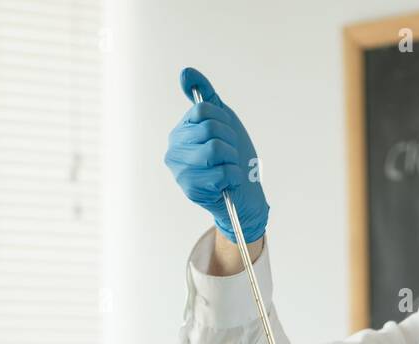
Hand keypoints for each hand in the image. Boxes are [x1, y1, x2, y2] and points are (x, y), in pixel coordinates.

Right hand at [163, 67, 268, 242]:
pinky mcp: (191, 190)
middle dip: (230, 141)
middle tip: (230, 155)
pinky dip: (234, 176)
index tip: (227, 135)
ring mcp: (180, 171)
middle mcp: (174, 150)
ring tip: (229, 168)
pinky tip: (229, 183)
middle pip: (210, 128)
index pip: (203, 110)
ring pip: (216, 149)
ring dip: (232, 159)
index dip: (224, 121)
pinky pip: (222, 172)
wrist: (244, 195)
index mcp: (180, 132)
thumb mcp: (223, 121)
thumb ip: (205, 96)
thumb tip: (185, 72)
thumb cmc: (233, 158)